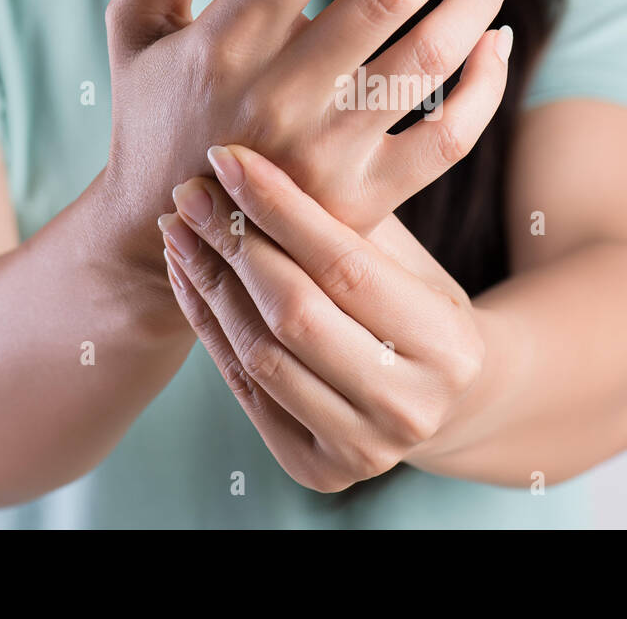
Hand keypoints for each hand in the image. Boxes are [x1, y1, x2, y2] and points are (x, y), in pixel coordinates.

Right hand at [101, 0, 513, 270]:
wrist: (166, 242)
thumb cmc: (154, 115)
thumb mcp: (137, 24)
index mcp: (222, 41)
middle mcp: (276, 96)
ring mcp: (324, 154)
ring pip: (426, 62)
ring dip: (474, 0)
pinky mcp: (362, 201)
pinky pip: (447, 140)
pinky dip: (485, 88)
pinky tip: (495, 43)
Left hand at [158, 144, 486, 491]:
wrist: (446, 397)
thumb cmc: (419, 303)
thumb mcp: (407, 257)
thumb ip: (351, 219)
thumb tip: (262, 156)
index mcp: (446, 345)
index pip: (345, 265)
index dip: (280, 209)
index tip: (229, 159)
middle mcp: (409, 407)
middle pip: (295, 315)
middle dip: (234, 244)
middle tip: (191, 192)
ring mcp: (362, 448)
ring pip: (261, 355)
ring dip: (210, 285)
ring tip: (181, 230)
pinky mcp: (317, 469)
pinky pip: (245, 389)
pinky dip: (209, 328)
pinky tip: (190, 278)